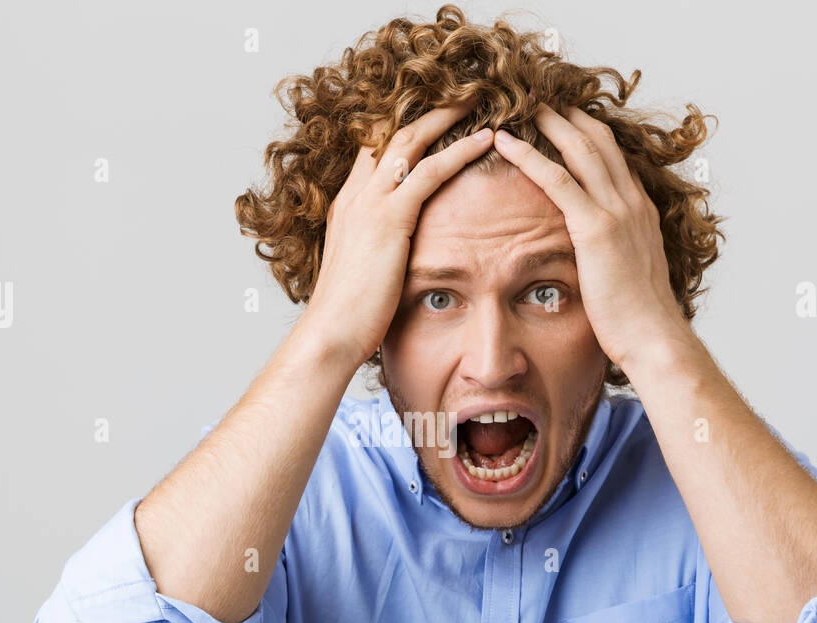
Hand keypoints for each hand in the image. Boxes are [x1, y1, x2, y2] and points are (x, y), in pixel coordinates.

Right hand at [302, 100, 494, 366]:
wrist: (330, 334)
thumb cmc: (349, 316)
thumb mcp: (364, 274)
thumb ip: (379, 255)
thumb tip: (397, 262)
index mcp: (348, 207)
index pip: (375, 153)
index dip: (404, 132)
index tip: (434, 120)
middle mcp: (356, 196)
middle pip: (391, 134)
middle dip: (426, 112)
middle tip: (460, 94)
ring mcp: (370, 204)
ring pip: (410, 140)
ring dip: (447, 117)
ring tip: (478, 100)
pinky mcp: (389, 218)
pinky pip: (430, 171)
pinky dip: (460, 150)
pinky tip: (486, 138)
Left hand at [491, 105, 694, 370]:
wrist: (654, 337)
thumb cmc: (638, 318)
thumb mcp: (628, 275)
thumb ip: (613, 255)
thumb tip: (596, 259)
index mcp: (639, 212)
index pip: (613, 158)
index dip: (589, 132)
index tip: (566, 117)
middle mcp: (631, 202)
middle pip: (598, 141)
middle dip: (569, 115)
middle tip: (541, 97)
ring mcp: (616, 211)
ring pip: (579, 149)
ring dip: (549, 122)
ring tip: (522, 105)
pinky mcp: (595, 228)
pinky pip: (557, 180)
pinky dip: (529, 156)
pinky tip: (504, 142)